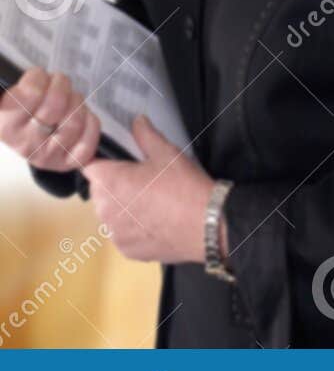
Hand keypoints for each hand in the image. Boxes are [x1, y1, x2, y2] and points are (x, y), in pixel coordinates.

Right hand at [0, 68, 100, 172]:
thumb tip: (39, 77)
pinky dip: (91, 121)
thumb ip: (25, 89)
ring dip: (77, 102)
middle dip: (61, 85)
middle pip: (56, 105)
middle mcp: (24, 145)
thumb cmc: (25, 109)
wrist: (32, 139)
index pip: (29, 95)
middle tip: (59, 82)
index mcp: (6, 125)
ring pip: (75, 120)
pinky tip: (82, 116)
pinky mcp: (69, 162)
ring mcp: (47, 157)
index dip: (38, 80)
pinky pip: (90, 137)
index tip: (39, 75)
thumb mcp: (15, 97)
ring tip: (70, 99)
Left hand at [82, 116, 212, 264]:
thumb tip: (137, 121)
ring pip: (111, 215)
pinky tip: (157, 222)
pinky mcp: (126, 250)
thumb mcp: (167, 153)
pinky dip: (134, 229)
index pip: (89, 166)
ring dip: (124, 209)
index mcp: (108, 181)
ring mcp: (113, 232)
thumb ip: (146, 135)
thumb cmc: (184, 186)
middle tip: (145, 182)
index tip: (121, 164)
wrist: (206, 223)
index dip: (104, 162)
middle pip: (100, 192)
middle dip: (116, 186)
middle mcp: (103, 209)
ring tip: (153, 204)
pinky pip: (123, 234)